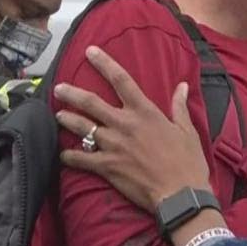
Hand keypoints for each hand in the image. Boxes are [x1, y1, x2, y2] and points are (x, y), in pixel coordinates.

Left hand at [55, 45, 213, 214]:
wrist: (180, 193)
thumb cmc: (187, 161)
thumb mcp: (188, 130)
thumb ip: (179, 106)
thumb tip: (182, 86)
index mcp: (145, 112)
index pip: (121, 80)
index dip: (104, 63)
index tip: (91, 52)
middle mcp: (125, 124)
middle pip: (91, 102)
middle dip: (72, 93)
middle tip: (59, 87)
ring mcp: (113, 145)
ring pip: (82, 127)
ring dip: (67, 119)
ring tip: (58, 115)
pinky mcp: (107, 166)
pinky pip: (81, 159)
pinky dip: (70, 157)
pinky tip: (63, 155)